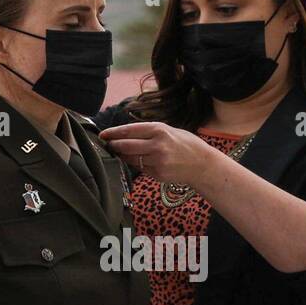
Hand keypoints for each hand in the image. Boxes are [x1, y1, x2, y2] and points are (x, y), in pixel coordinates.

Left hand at [99, 121, 217, 187]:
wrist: (203, 164)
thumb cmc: (186, 144)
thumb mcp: (169, 130)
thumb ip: (149, 132)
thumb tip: (125, 134)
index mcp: (159, 130)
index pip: (129, 131)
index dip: (113, 133)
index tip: (103, 135)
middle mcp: (157, 145)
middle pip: (125, 146)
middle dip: (114, 145)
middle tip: (107, 145)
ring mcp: (157, 162)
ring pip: (130, 159)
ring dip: (123, 156)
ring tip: (120, 152)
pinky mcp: (157, 174)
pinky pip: (140, 168)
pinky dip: (136, 164)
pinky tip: (139, 161)